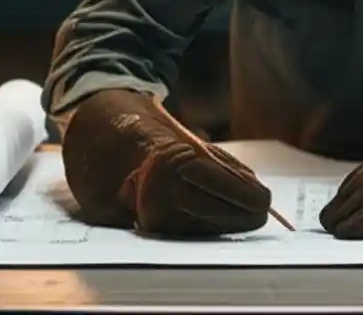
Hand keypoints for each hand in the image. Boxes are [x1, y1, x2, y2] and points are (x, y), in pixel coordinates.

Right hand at [61, 89, 270, 235]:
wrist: (96, 134)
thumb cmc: (146, 131)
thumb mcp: (185, 139)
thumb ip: (217, 164)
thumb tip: (251, 187)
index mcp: (175, 162)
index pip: (226, 188)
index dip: (249, 196)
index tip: (266, 201)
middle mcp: (159, 192)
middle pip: (216, 215)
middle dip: (242, 215)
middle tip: (260, 213)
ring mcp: (144, 213)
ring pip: (198, 228)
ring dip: (223, 224)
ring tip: (243, 217)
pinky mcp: (136, 225)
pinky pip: (177, 231)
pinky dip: (198, 225)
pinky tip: (214, 221)